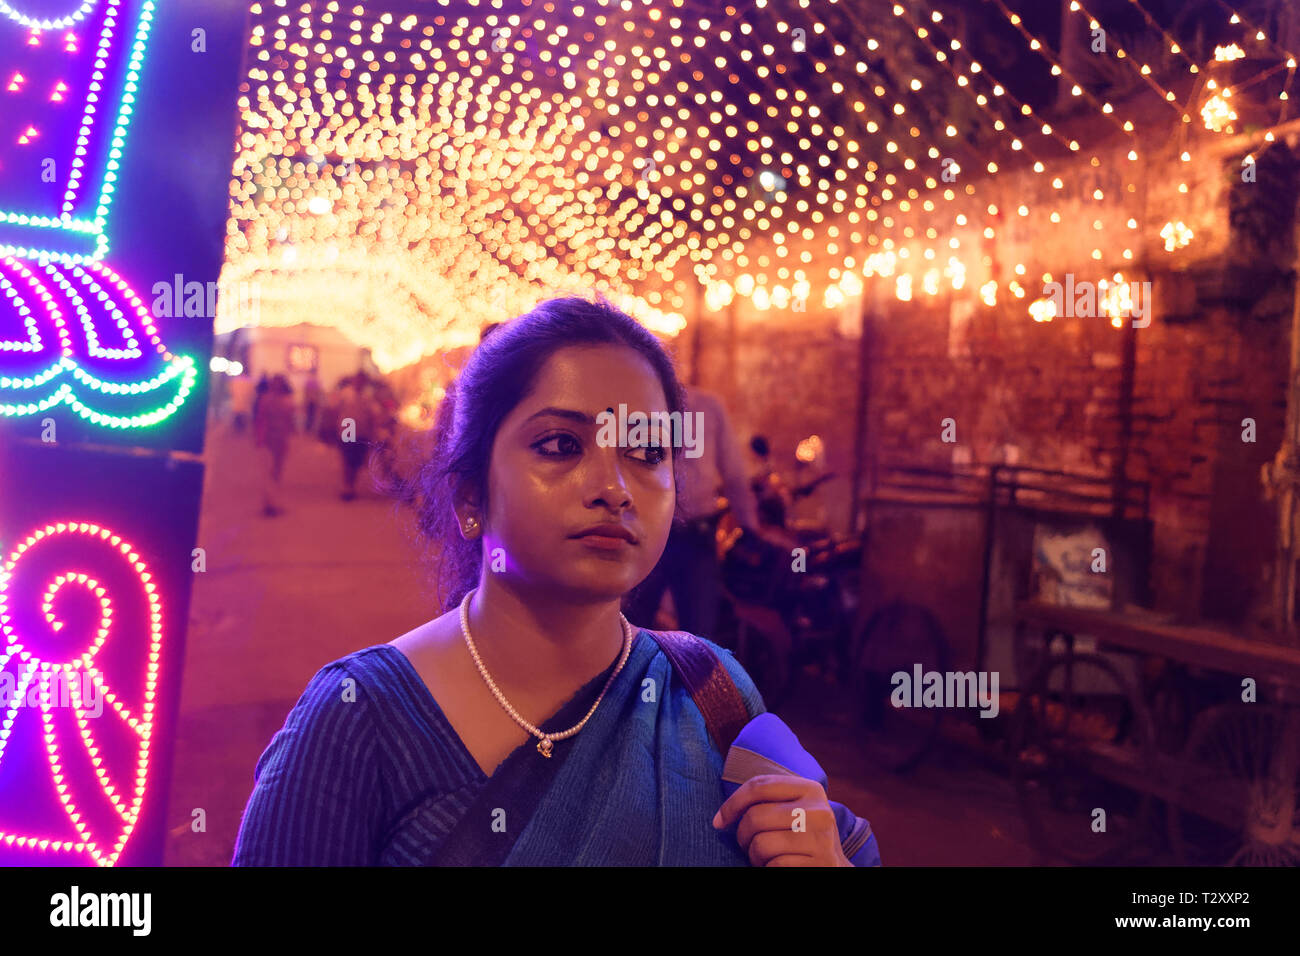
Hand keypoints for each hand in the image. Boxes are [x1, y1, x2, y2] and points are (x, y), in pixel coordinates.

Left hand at [712, 774, 851, 866]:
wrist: (835, 868)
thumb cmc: (804, 836)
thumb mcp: (795, 809)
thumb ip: (768, 800)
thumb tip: (721, 815)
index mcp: (810, 789)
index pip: (759, 785)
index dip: (732, 803)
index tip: (719, 821)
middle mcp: (818, 811)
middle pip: (755, 817)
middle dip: (743, 836)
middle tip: (749, 845)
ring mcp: (821, 840)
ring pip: (760, 844)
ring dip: (754, 856)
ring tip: (766, 857)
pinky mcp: (818, 864)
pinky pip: (773, 866)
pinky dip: (768, 869)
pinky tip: (779, 867)